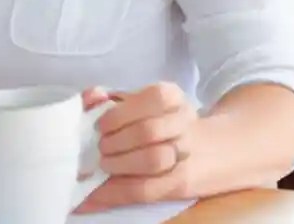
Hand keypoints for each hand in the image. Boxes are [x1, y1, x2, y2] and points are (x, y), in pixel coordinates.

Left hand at [75, 82, 197, 213]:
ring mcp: (185, 155)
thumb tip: (92, 97)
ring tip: (104, 164)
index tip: (100, 125)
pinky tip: (94, 196)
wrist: (201, 151)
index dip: (120, 114)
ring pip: (155, 160)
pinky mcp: (179, 184)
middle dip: (118, 140)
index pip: (153, 99)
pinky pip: (147, 190)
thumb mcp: (135, 103)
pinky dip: (116, 193)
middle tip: (100, 147)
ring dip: (121, 164)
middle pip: (150, 131)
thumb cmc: (154, 121)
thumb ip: (107, 97)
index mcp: (172, 98)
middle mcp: (184, 124)